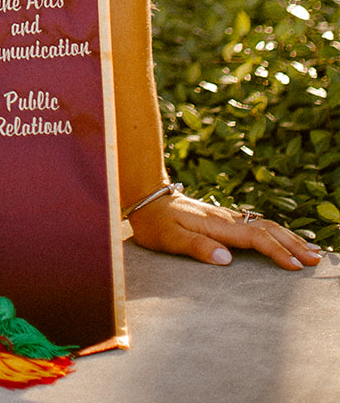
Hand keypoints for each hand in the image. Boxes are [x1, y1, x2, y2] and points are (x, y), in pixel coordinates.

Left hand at [128, 188, 323, 270]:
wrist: (145, 195)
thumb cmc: (154, 221)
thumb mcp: (168, 238)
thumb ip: (196, 247)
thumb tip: (226, 259)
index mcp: (217, 225)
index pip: (255, 238)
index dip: (276, 251)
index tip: (294, 266)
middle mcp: (226, 218)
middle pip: (267, 229)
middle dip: (292, 244)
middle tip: (315, 260)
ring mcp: (227, 217)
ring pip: (265, 224)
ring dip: (288, 237)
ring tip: (310, 251)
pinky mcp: (224, 219)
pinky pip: (256, 225)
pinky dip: (276, 233)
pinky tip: (283, 240)